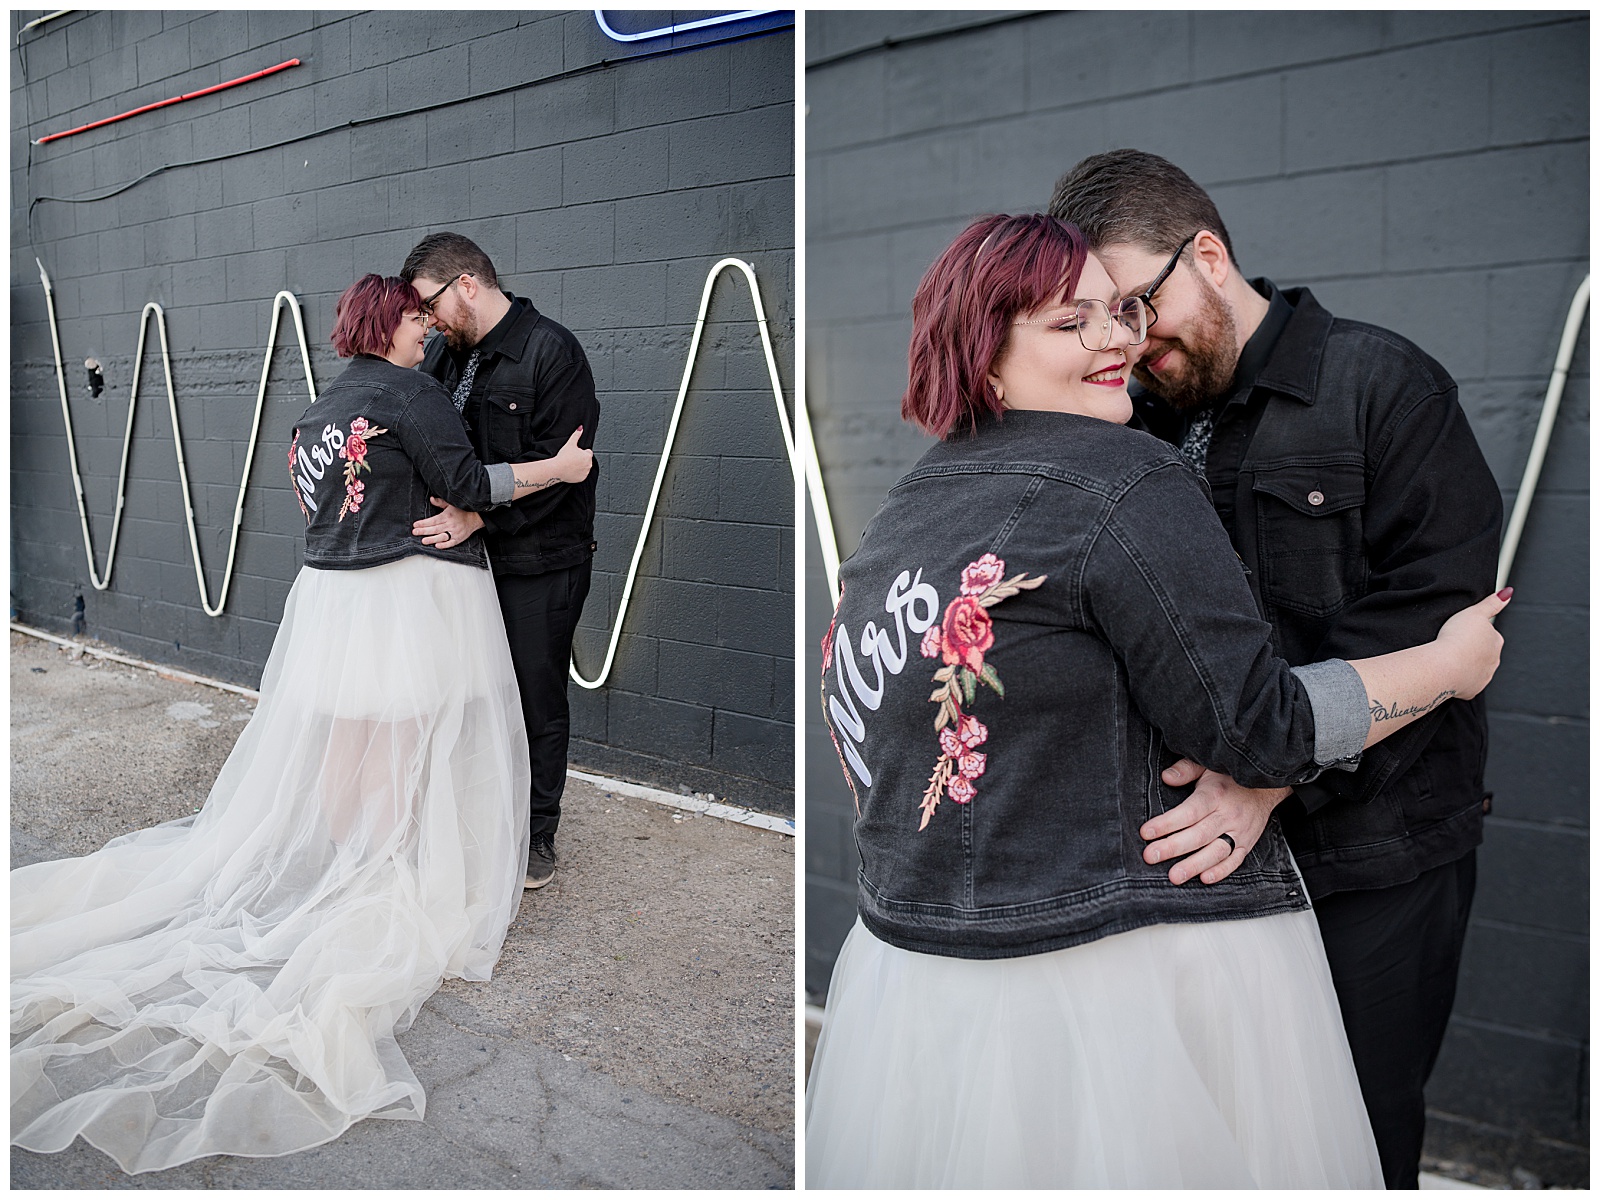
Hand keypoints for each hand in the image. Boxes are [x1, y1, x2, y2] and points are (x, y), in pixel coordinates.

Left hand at [412, 499, 483, 546]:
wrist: (475, 517)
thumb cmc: (462, 510)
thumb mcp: (451, 504)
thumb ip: (440, 502)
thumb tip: (431, 499)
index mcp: (447, 516)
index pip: (433, 520)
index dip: (424, 523)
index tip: (416, 524)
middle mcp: (451, 524)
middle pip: (435, 529)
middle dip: (424, 531)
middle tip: (415, 532)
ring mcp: (455, 532)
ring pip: (442, 536)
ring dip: (432, 539)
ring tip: (423, 541)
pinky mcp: (459, 538)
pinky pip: (451, 543)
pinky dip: (444, 545)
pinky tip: (437, 546)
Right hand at [551, 425, 592, 482]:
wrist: (557, 469)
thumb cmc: (563, 457)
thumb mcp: (570, 443)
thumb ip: (576, 434)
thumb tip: (581, 428)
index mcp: (588, 456)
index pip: (587, 452)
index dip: (580, 452)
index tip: (574, 453)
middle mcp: (589, 465)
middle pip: (586, 460)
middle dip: (581, 459)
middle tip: (571, 458)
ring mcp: (586, 472)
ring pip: (584, 467)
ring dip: (580, 466)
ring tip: (570, 464)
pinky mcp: (582, 479)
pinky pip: (581, 475)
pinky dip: (577, 473)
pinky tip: (571, 470)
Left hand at [1139, 760, 1291, 885]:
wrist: (1266, 785)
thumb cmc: (1230, 777)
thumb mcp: (1207, 766)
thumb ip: (1186, 769)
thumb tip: (1167, 776)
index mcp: (1215, 795)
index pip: (1189, 812)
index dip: (1167, 823)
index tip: (1146, 832)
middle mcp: (1228, 815)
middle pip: (1199, 835)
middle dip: (1173, 847)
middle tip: (1151, 856)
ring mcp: (1240, 832)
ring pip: (1216, 851)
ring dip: (1195, 865)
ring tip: (1174, 876)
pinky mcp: (1247, 844)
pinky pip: (1235, 861)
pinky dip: (1221, 871)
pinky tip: (1204, 878)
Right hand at [1434, 587, 1510, 699]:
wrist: (1442, 667)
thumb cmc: (1456, 639)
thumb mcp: (1474, 612)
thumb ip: (1492, 603)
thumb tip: (1508, 592)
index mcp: (1496, 641)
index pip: (1488, 635)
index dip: (1472, 633)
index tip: (1459, 632)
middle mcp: (1494, 660)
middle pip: (1482, 653)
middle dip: (1471, 650)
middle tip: (1453, 645)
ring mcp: (1484, 676)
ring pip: (1475, 669)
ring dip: (1465, 665)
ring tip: (1449, 659)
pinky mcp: (1472, 690)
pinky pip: (1466, 684)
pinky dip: (1459, 680)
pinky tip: (1449, 674)